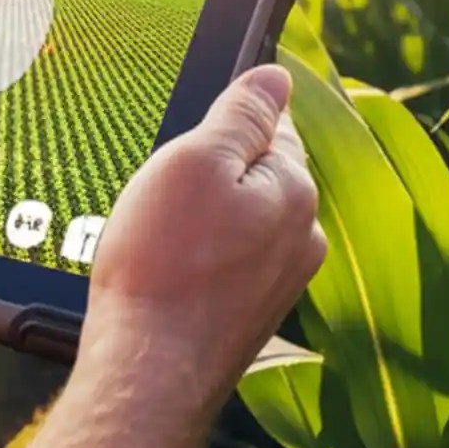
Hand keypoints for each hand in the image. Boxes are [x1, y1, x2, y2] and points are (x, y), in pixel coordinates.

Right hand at [81, 64, 325, 398]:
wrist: (147, 371)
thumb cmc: (161, 264)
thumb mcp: (193, 162)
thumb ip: (240, 114)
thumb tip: (276, 76)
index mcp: (294, 190)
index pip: (271, 125)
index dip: (220, 125)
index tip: (182, 147)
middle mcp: (301, 238)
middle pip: (254, 175)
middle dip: (210, 174)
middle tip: (160, 195)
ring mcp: (278, 283)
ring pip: (238, 222)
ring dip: (201, 220)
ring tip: (155, 239)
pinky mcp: (249, 317)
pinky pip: (225, 265)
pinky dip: (196, 260)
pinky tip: (163, 272)